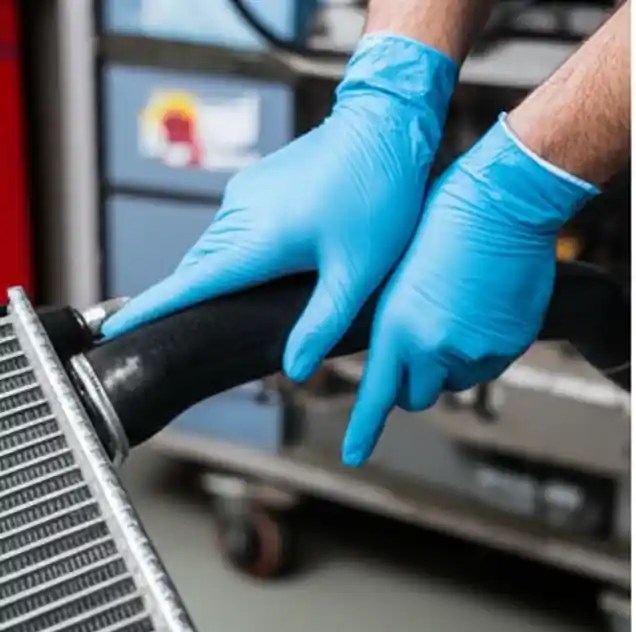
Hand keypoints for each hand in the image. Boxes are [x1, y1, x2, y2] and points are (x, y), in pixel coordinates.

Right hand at [101, 34, 456, 381]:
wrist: (385, 126)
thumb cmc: (378, 197)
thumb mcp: (358, 272)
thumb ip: (322, 323)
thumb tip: (295, 369)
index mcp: (257, 239)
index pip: (190, 283)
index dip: (152, 309)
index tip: (117, 328)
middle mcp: (239, 214)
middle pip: (199, 270)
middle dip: (190, 302)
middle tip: (194, 340)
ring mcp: (245, 194)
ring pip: (217, 250)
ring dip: (220, 277)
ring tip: (240, 310)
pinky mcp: (257, 183)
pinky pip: (234, 229)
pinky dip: (237, 254)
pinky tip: (269, 269)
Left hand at [341, 116, 599, 465]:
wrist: (503, 203)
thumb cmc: (445, 219)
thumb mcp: (399, 273)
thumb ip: (397, 320)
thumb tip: (401, 347)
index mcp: (397, 329)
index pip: (376, 397)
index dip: (363, 431)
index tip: (352, 455)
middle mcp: (436, 349)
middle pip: (418, 395)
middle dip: (415, 380)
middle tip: (419, 350)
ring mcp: (477, 349)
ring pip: (457, 380)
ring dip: (451, 362)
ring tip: (456, 313)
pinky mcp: (510, 343)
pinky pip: (490, 363)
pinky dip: (484, 348)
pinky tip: (483, 308)